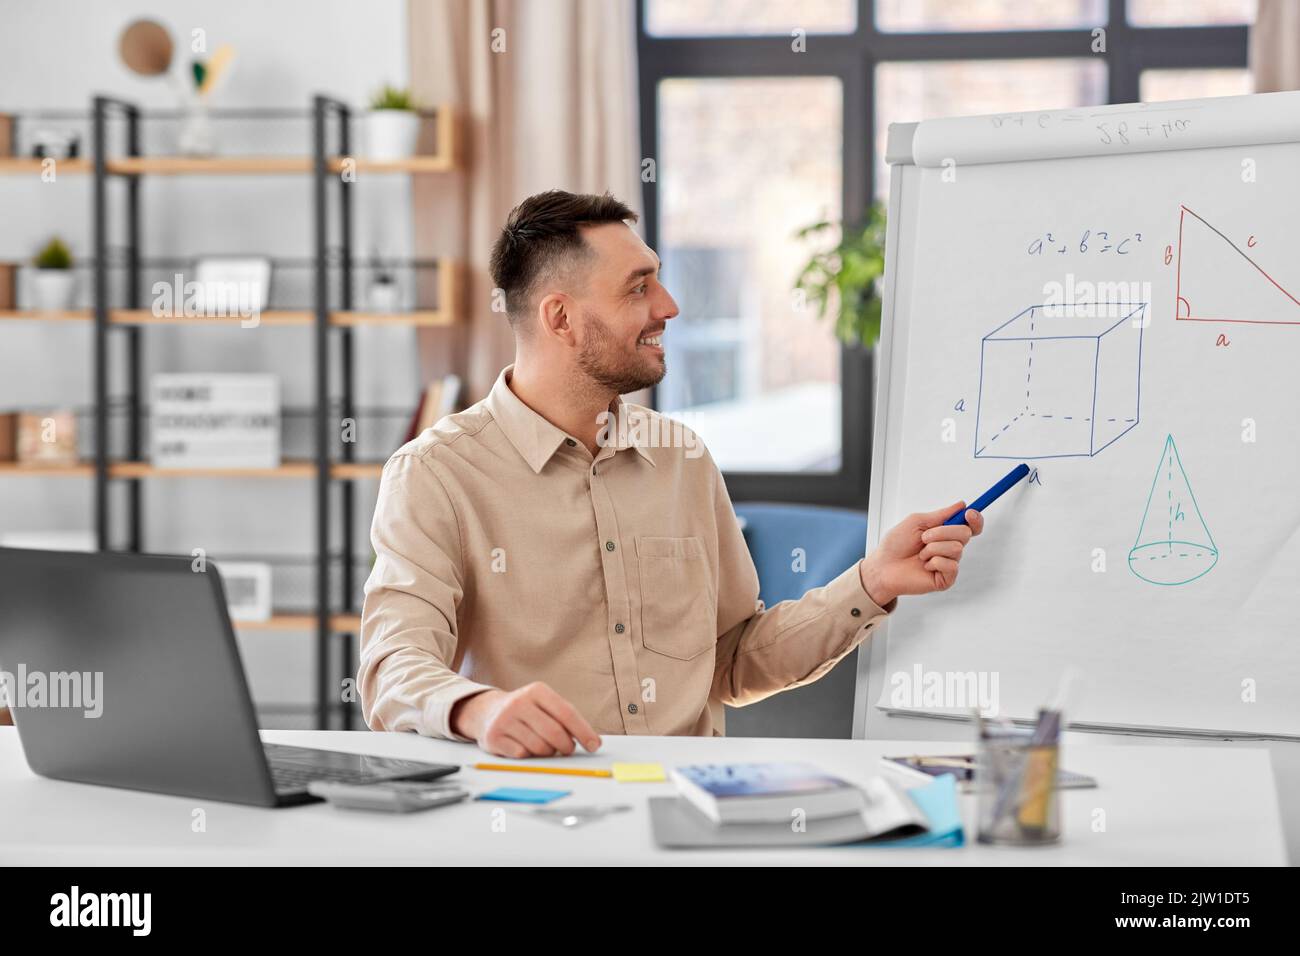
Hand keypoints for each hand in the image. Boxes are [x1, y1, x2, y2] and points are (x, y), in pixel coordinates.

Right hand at [451, 682, 601, 757]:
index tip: (595, 745)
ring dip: (548, 752)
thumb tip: (593, 741)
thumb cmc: (526, 711)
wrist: (486, 712)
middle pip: (554, 733)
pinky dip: (529, 756)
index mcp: (537, 691)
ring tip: (544, 746)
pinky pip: (523, 755)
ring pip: (539, 747)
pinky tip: (524, 746)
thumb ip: (566, 719)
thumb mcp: (544, 705)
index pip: (567, 713)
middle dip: (566, 746)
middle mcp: (519, 702)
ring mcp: (504, 720)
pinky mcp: (494, 737)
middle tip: (568, 749)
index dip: (583, 731)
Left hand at [859, 500, 983, 605]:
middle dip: (943, 532)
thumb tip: (961, 505)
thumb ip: (940, 514)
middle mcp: (949, 548)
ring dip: (933, 548)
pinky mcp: (946, 579)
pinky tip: (924, 566)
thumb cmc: (896, 544)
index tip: (969, 512)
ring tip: (920, 554)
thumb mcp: (916, 522)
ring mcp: (948, 563)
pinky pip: (951, 565)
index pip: (970, 526)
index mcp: (944, 533)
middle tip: (924, 538)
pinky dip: (934, 562)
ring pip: (957, 548)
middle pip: (965, 533)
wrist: (883, 566)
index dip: (975, 519)